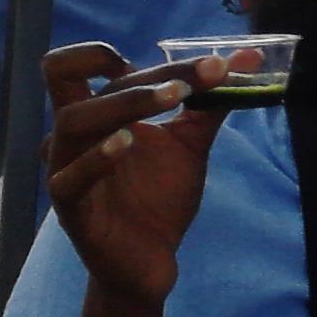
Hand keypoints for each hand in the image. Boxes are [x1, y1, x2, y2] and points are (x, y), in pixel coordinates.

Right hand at [41, 40, 244, 305]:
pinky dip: (97, 157)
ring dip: (127, 104)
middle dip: (138, 75)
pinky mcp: (70, 206)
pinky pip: (71, 177)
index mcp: (96, 111)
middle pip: (72, 78)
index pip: (104, 67)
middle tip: (191, 81)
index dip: (146, 57)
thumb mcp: (189, 144)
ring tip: (174, 99)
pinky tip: (126, 143)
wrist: (152, 259)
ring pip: (74, 121)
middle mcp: (72, 133)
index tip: (207, 65)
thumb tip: (251, 57)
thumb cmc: (160, 196)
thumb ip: (211, 102)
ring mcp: (65, 167)